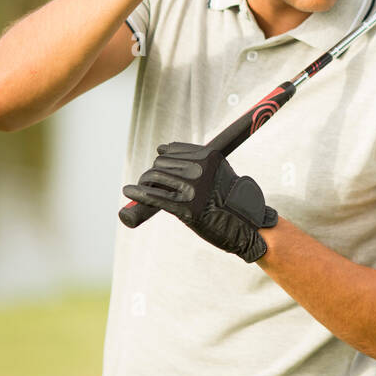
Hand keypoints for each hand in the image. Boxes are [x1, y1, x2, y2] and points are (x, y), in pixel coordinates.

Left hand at [121, 141, 277, 261]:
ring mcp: (193, 189)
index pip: (173, 149)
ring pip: (154, 176)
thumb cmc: (231, 201)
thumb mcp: (219, 172)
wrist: (247, 226)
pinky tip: (129, 191)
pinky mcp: (185, 208)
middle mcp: (200, 169)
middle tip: (151, 183)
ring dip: (145, 182)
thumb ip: (196, 161)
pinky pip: (153, 197)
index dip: (164, 158)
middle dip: (154, 172)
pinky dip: (137, 193)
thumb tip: (162, 149)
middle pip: (161, 163)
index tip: (160, 166)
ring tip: (142, 188)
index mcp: (209, 157)